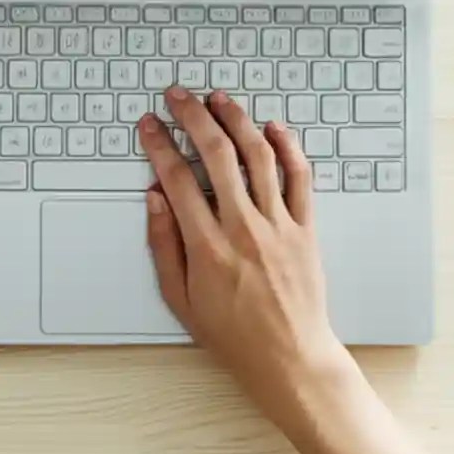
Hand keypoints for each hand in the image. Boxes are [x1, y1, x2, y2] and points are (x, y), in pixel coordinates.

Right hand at [137, 87, 346, 418]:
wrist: (289, 357)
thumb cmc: (232, 334)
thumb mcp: (180, 299)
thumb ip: (164, 245)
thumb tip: (154, 199)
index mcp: (208, 248)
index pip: (176, 180)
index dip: (158, 145)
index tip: (148, 125)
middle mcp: (243, 229)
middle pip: (215, 154)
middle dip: (193, 116)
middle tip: (178, 96)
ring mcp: (279, 225)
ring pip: (257, 156)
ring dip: (236, 120)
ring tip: (219, 99)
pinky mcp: (305, 228)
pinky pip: (299, 177)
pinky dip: (288, 147)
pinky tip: (273, 127)